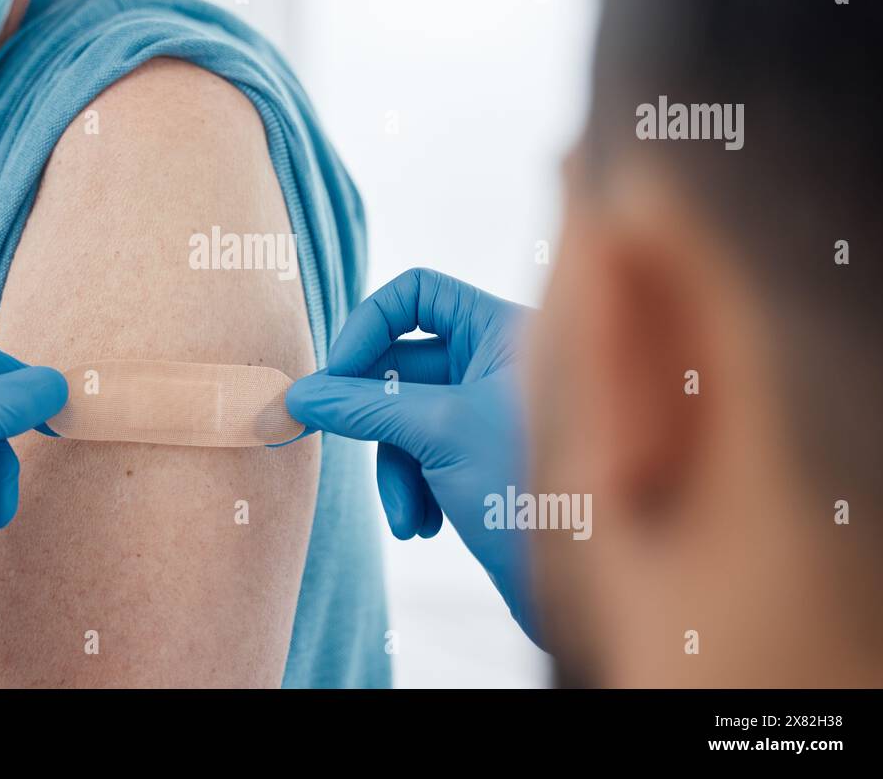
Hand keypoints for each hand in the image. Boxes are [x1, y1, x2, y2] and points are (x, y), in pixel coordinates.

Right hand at [286, 268, 539, 642]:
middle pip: (401, 360)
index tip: (337, 374)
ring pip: (404, 415)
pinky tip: (423, 525)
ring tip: (406, 516)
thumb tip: (300, 394)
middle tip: (324, 434)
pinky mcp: (480, 457)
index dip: (369, 324)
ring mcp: (489, 411)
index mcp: (504, 332)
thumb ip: (364, 406)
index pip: (418, 292)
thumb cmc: (534, 494)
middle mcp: (499, 363)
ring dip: (394, 468)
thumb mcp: (439, 435)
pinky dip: (413, 487)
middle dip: (372, 415)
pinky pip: (422, 452)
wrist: (583, 590)